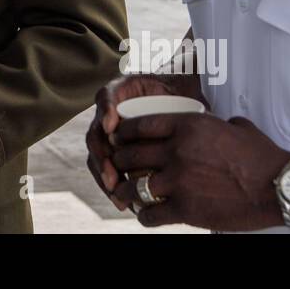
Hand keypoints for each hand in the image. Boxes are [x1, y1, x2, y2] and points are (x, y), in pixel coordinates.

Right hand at [85, 73, 201, 199]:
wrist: (184, 105)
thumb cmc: (183, 94)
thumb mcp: (184, 86)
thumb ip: (186, 90)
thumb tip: (193, 107)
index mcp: (121, 91)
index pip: (105, 97)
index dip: (105, 111)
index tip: (112, 126)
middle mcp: (110, 113)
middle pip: (96, 133)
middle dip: (101, 156)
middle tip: (112, 175)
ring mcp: (110, 134)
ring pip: (97, 155)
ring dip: (103, 175)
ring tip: (116, 192)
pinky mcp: (117, 153)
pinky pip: (107, 169)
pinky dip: (111, 186)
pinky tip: (123, 202)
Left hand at [108, 113, 288, 230]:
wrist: (279, 186)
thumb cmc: (262, 156)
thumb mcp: (235, 126)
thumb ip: (216, 123)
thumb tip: (218, 123)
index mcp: (187, 125)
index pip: (139, 125)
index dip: (123, 132)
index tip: (118, 138)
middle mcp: (177, 150)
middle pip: (130, 154)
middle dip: (120, 160)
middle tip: (118, 166)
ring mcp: (178, 181)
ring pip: (134, 185)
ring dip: (127, 190)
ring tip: (125, 192)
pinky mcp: (185, 209)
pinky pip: (151, 214)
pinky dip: (145, 216)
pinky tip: (146, 215)